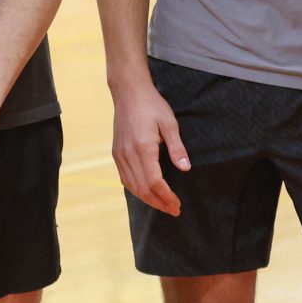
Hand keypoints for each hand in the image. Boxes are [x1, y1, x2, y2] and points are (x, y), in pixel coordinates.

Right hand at [111, 80, 189, 215]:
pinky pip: (125, 178)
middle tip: (174, 210)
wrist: (128, 92)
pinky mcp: (116, 153)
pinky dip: (136, 190)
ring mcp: (120, 154)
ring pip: (132, 186)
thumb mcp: (169, 122)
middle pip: (142, 189)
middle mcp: (128, 154)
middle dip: (159, 203)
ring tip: (163, 205)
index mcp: (143, 147)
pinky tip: (146, 192)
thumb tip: (185, 168)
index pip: (154, 182)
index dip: (166, 196)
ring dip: (148, 199)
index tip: (177, 204)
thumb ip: (177, 147)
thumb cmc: (151, 104)